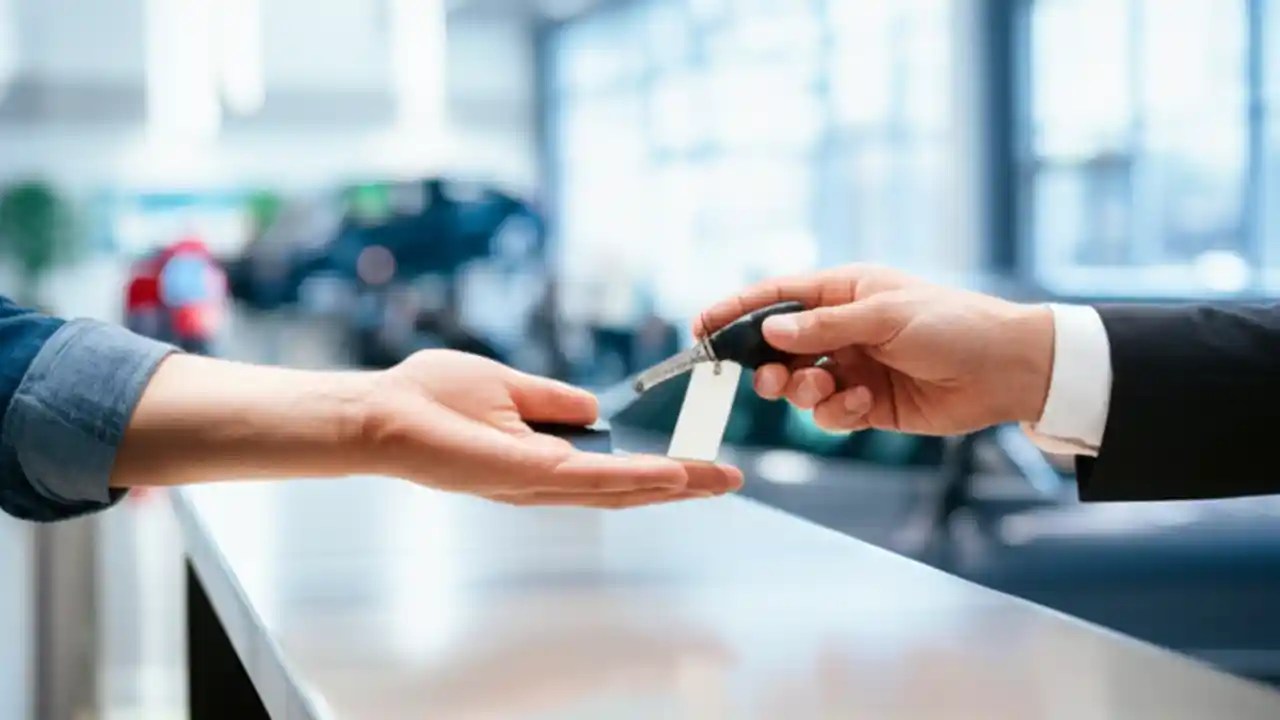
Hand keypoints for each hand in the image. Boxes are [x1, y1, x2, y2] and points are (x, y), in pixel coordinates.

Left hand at [363, 350, 742, 507]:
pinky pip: (588, 478)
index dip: (658, 471)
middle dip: (680, 487)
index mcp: (540, 458)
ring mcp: (534, 481)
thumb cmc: (431, 396)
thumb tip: (593, 407)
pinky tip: (670, 475)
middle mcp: (543, 480)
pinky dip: (632, 477)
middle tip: (729, 481)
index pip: (612, 470)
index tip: (699, 464)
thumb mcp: (508, 388)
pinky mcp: (522, 474)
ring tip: (716, 481)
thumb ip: (553, 401)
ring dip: (670, 486)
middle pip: (625, 488)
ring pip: (616, 489)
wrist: (382, 412)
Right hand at [695, 265, 1053, 435]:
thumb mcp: (885, 316)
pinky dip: (838, 413)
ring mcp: (851, 366)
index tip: (700, 328)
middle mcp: (841, 328)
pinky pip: (829, 413)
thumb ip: (824, 327)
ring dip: (807, 392)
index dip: (736, 311)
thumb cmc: (953, 325)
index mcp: (843, 291)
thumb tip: (770, 333)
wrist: (1007, 371)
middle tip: (776, 379)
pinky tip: (865, 404)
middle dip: (770, 366)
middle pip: (777, 348)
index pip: (776, 298)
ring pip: (799, 386)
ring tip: (834, 388)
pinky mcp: (866, 404)